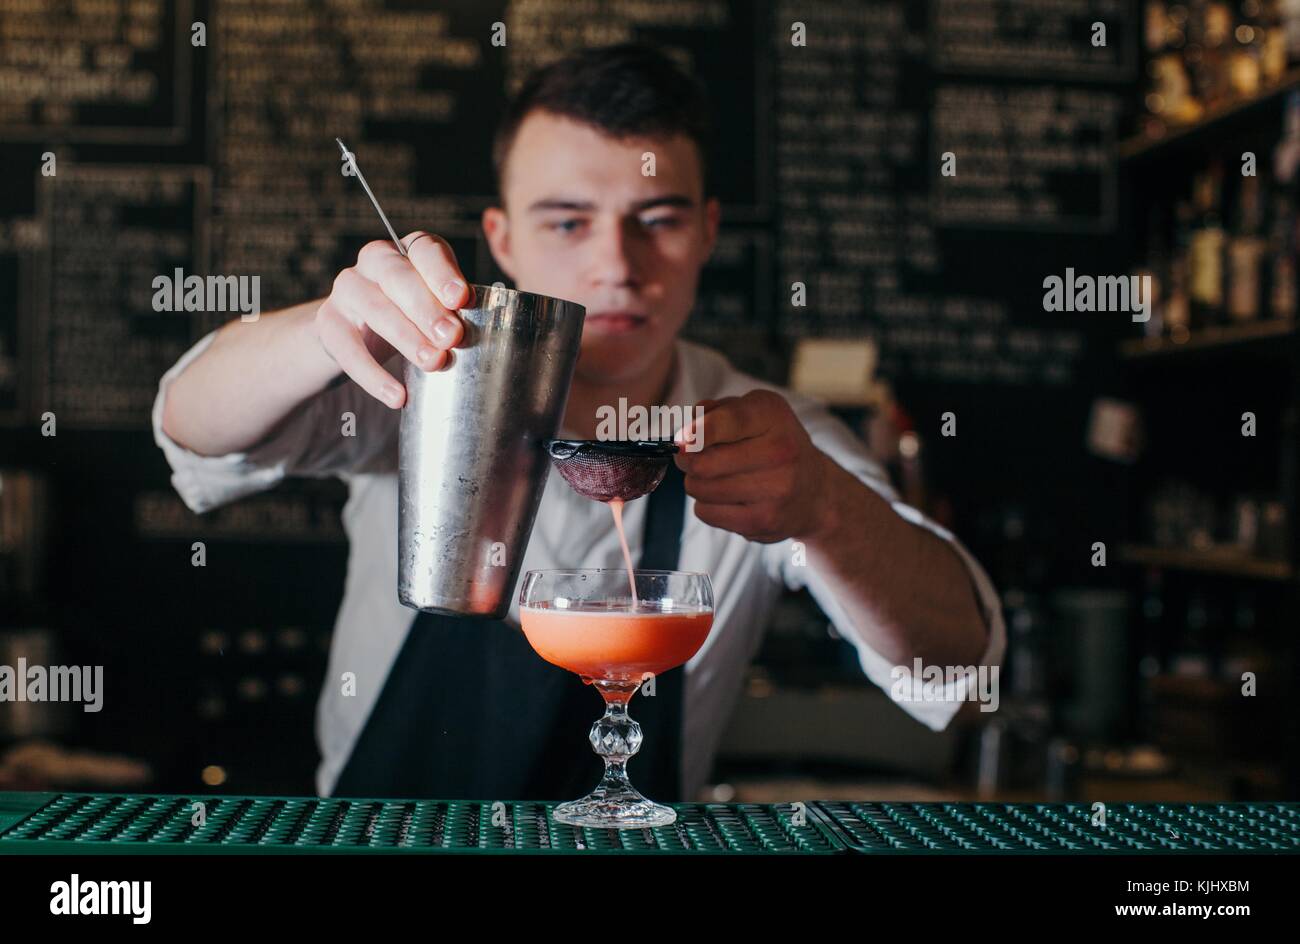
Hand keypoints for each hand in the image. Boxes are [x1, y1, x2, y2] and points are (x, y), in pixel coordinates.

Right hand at [312, 231, 471, 407]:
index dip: (443, 273)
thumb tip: (484, 334)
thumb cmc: (411, 317)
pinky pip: (348, 348)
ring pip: (373, 307)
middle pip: (398, 277)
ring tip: (433, 363)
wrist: (355, 334)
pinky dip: (373, 376)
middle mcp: (375, 261)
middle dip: (427, 308)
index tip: (461, 298)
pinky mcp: (329, 322)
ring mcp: (347, 288)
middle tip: (452, 337)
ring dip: (405, 337)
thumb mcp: (434, 308)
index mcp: (409, 251)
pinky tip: (397, 396)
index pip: (426, 251)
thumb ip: (453, 314)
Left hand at [673, 390, 833, 543]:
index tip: (681, 440)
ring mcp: (775, 489)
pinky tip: (728, 498)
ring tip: (718, 477)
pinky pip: (706, 513)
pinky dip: (706, 505)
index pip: (728, 422)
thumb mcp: (751, 411)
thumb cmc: (771, 442)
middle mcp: (780, 451)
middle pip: (701, 463)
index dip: (697, 432)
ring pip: (699, 488)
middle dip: (687, 460)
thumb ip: (714, 412)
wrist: (815, 490)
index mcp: (772, 415)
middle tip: (692, 457)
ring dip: (697, 482)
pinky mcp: (764, 521)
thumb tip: (685, 435)